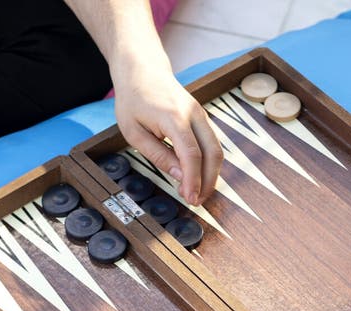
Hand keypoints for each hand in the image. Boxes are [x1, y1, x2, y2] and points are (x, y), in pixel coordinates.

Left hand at [112, 55, 222, 206]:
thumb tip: (179, 176)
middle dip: (207, 182)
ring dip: (210, 175)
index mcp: (174, 117)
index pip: (191, 155)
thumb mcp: (133, 132)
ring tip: (197, 193)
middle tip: (196, 201)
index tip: (190, 198)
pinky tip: (197, 177)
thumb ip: (157, 154)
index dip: (193, 180)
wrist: (142, 69)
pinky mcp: (202, 118)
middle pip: (212, 154)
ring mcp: (201, 114)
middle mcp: (193, 114)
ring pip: (217, 150)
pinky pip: (212, 144)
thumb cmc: (134, 99)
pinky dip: (208, 164)